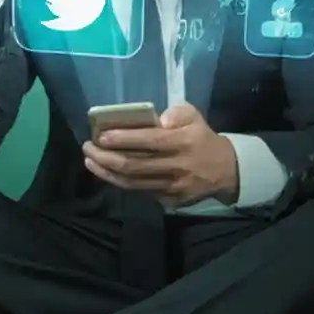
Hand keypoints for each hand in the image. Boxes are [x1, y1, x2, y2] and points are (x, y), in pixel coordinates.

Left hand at [81, 103, 238, 206]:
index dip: (123, 139)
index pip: (150, 141)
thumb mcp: (195, 116)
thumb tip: (157, 119)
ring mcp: (173, 187)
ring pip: (132, 183)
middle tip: (88, 147)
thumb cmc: (202, 138)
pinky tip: (106, 172)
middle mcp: (177, 166)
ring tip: (90, 160)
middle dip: (105, 157)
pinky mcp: (169, 201)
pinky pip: (139, 192)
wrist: (225, 171)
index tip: (101, 136)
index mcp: (184, 142)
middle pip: (134, 165)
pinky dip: (119, 182)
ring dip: (106, 172)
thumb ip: (176, 112)